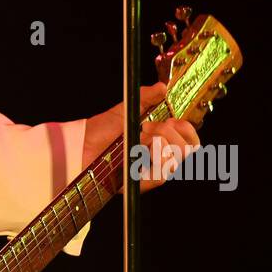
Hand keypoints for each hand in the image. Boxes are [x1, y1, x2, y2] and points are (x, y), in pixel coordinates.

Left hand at [83, 82, 199, 191]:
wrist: (81, 144)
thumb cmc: (102, 130)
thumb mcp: (127, 108)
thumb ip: (147, 97)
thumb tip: (163, 87)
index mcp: (161, 141)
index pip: (190, 141)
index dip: (188, 130)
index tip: (173, 119)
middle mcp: (159, 158)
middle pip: (187, 151)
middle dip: (171, 133)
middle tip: (149, 125)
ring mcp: (150, 172)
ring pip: (175, 162)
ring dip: (159, 143)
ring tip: (139, 134)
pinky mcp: (140, 184)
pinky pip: (159, 176)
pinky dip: (151, 159)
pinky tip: (137, 149)